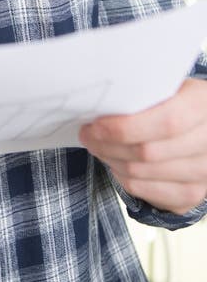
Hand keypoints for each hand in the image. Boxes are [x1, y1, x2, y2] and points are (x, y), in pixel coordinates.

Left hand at [79, 78, 206, 214]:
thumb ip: (144, 92)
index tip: (95, 124)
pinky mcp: (193, 195)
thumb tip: (101, 102)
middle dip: (108, 145)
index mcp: (203, 105)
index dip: (125, 127)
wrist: (203, 126)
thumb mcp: (168, 86)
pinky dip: (122, 177)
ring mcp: (204, 173)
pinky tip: (114, 163)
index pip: (165, 122)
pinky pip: (145, 191)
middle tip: (87, 135)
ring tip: (97, 146)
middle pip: (148, 152)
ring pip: (142, 173)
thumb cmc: (176, 100)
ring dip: (110, 160)